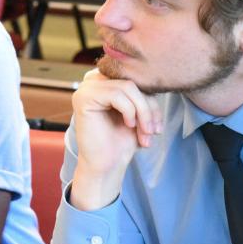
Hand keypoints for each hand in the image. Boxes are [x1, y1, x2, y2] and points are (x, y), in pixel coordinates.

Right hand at [70, 69, 161, 209]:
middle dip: (148, 107)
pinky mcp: (83, 98)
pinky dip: (130, 111)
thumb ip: (144, 93)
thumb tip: (159, 80)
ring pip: (128, 87)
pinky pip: (117, 95)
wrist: (107, 165)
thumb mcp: (139, 112)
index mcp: (106, 81)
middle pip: (133, 81)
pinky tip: (129, 125)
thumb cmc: (121, 140)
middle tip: (153, 131)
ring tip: (145, 133)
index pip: (136, 78)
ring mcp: (86, 88)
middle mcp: (93, 80)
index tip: (157, 126)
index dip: (151, 99)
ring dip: (143, 112)